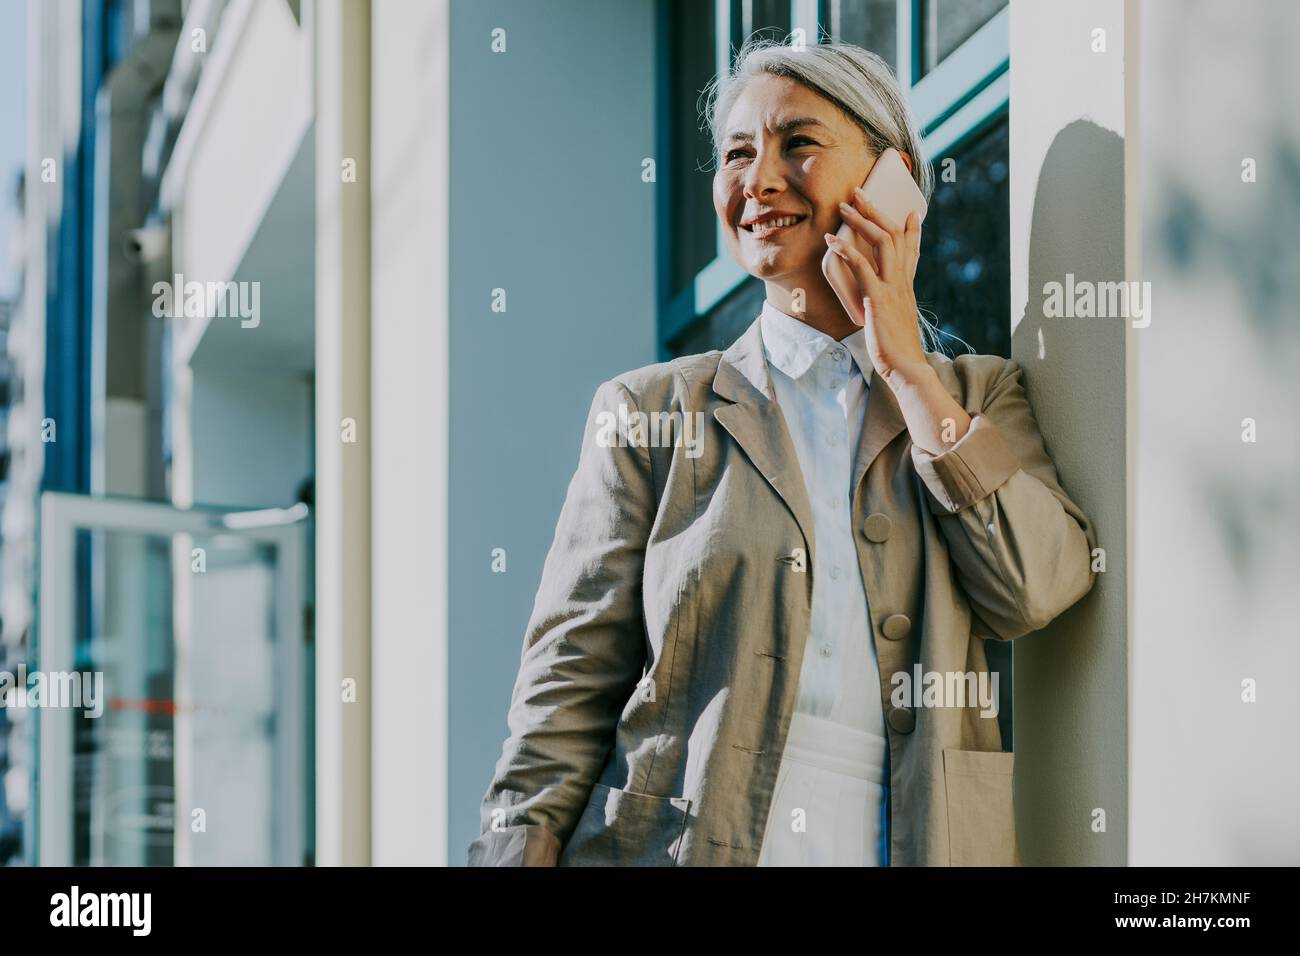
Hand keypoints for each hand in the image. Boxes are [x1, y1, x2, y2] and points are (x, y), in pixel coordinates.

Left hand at [823, 187, 928, 385]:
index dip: (912, 230)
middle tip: (860, 193)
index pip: (912, 250)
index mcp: (907, 287)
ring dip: (861, 220)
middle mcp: (902, 282)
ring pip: (882, 242)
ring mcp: (892, 287)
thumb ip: (891, 306)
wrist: (906, 367)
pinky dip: (845, 250)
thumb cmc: (897, 349)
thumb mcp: (897, 321)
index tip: (911, 212)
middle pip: (895, 235)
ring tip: (844, 206)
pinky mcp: (878, 298)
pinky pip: (862, 267)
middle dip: (876, 210)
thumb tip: (879, 301)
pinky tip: (832, 241)